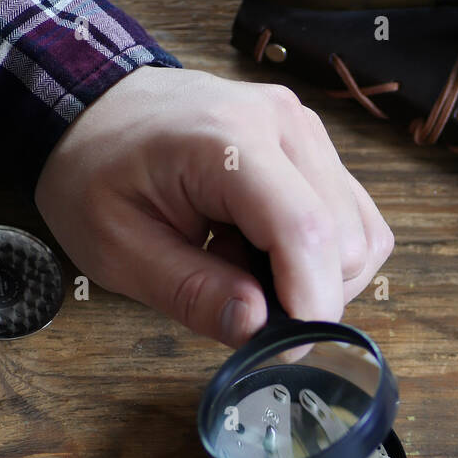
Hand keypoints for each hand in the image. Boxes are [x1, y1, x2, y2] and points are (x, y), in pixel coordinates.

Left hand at [34, 67, 393, 344]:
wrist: (96, 108)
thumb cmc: (97, 170)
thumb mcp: (117, 247)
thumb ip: (191, 293)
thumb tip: (258, 329)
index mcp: (227, 139)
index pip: (305, 230)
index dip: (308, 303)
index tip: (283, 348)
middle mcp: (283, 125)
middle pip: (344, 242)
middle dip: (306, 296)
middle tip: (237, 295)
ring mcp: (307, 133)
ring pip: (362, 237)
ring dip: (317, 278)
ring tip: (246, 266)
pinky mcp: (318, 150)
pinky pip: (356, 223)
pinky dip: (325, 258)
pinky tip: (269, 252)